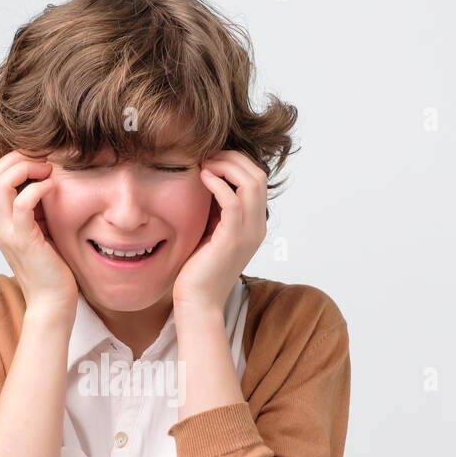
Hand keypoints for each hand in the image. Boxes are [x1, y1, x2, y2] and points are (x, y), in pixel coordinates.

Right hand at [0, 149, 78, 317]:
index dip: (16, 160)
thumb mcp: (44, 231)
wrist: (52, 303)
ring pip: (0, 182)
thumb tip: (53, 182)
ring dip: (26, 167)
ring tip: (49, 171)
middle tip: (46, 160)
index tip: (43, 160)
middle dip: (19, 157)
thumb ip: (41, 209)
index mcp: (2, 220)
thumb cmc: (53, 269)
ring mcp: (8, 231)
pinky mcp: (22, 240)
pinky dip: (38, 188)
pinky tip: (53, 187)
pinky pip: (22, 202)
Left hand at [172, 150, 268, 312]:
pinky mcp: (232, 239)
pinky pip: (233, 200)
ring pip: (251, 182)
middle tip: (207, 155)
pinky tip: (202, 178)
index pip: (256, 178)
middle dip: (232, 157)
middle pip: (258, 174)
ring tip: (204, 164)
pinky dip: (219, 183)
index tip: (210, 157)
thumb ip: (214, 207)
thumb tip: (204, 177)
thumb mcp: (209, 230)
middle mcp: (256, 226)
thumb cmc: (198, 268)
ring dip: (226, 166)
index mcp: (253, 223)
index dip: (235, 161)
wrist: (198, 301)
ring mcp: (248, 232)